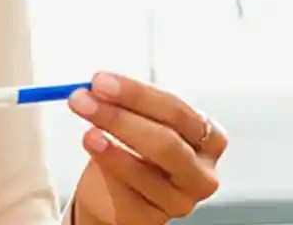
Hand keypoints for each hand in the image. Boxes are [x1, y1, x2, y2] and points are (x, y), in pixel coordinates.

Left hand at [67, 73, 226, 223]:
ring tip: (87, 132)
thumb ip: (124, 102)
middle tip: (83, 101)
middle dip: (120, 118)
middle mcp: (201, 172)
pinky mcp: (152, 219)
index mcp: (209, 138)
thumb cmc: (135, 147)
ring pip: (146, 170)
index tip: (100, 81)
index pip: (175, 110)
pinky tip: (94, 151)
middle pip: (165, 142)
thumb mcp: (138, 119)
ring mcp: (180, 201)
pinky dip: (108, 169)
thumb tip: (96, 85)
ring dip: (111, 147)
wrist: (116, 192)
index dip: (136, 94)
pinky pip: (127, 193)